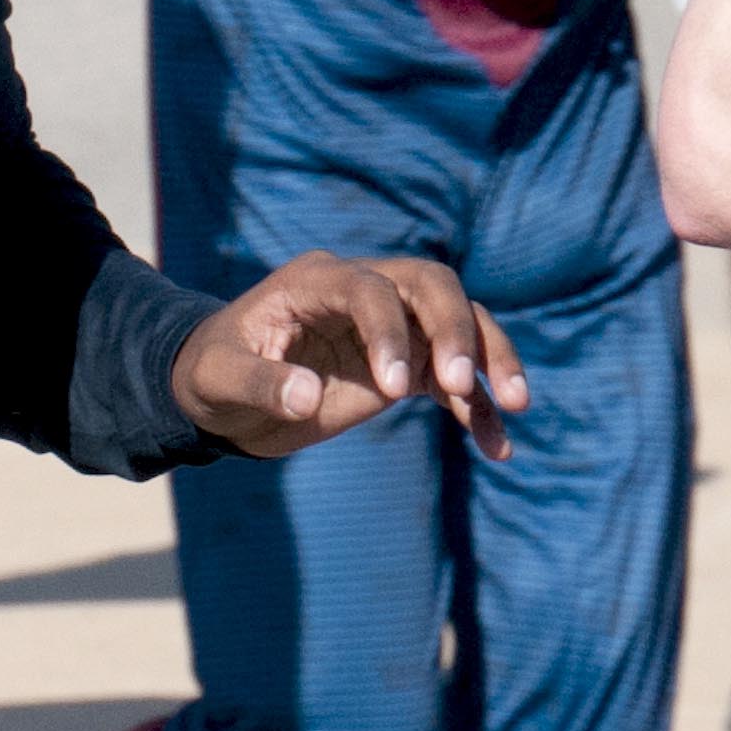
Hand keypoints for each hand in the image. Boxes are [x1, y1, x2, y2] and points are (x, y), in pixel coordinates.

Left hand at [176, 250, 529, 461]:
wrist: (225, 392)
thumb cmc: (213, 375)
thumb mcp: (219, 380)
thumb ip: (260, 384)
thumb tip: (305, 397)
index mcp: (316, 282)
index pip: (370, 288)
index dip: (388, 329)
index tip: (396, 389)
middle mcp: (365, 291)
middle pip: (432, 287)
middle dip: (458, 330)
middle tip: (464, 385)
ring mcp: (392, 325)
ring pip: (461, 322)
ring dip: (491, 358)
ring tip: (517, 406)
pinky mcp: (408, 363)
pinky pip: (456, 378)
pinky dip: (480, 408)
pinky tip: (498, 448)